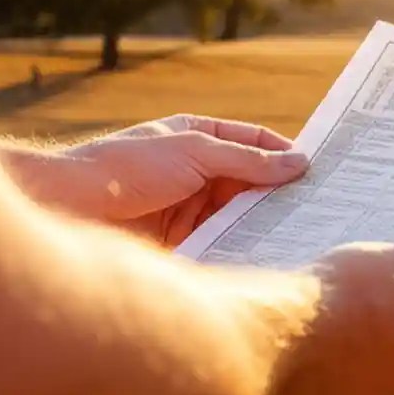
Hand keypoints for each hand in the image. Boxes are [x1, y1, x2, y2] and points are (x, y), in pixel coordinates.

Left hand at [55, 114, 308, 246]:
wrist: (70, 210)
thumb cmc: (127, 167)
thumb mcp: (196, 151)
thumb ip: (248, 160)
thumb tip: (299, 162)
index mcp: (199, 137)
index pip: (255, 142)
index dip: (286, 153)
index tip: (321, 170)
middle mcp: (197, 172)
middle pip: (252, 181)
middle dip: (282, 193)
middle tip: (323, 207)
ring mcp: (190, 209)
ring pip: (241, 214)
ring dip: (266, 223)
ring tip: (305, 234)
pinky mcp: (182, 244)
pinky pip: (223, 242)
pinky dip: (244, 247)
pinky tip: (269, 257)